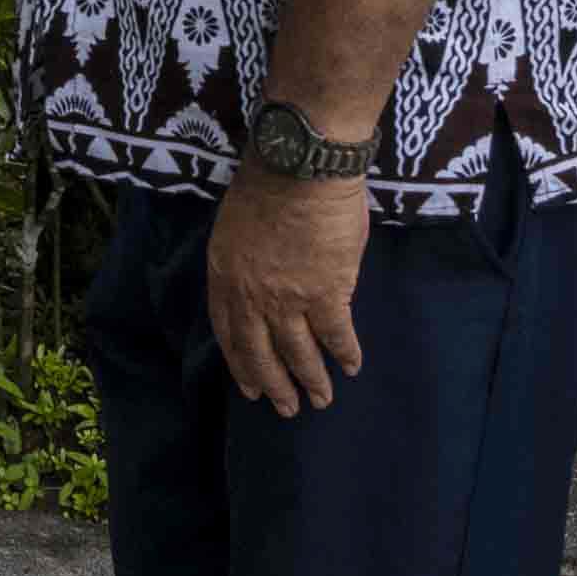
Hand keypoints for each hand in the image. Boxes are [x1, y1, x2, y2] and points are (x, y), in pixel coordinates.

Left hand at [206, 167, 373, 417]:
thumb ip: (244, 263)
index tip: (249, 386)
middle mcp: (251, 296)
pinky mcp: (325, 294)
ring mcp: (287, 299)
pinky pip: (336, 335)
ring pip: (298, 353)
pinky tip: (352, 367)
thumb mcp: (234, 226)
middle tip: (286, 409)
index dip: (240, 363)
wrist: (300, 166)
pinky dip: (345, 354)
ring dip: (311, 381)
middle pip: (260, 353)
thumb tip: (262, 283)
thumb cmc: (267, 182)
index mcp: (224, 276)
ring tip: (320, 400)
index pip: (228, 333)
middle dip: (273, 386)